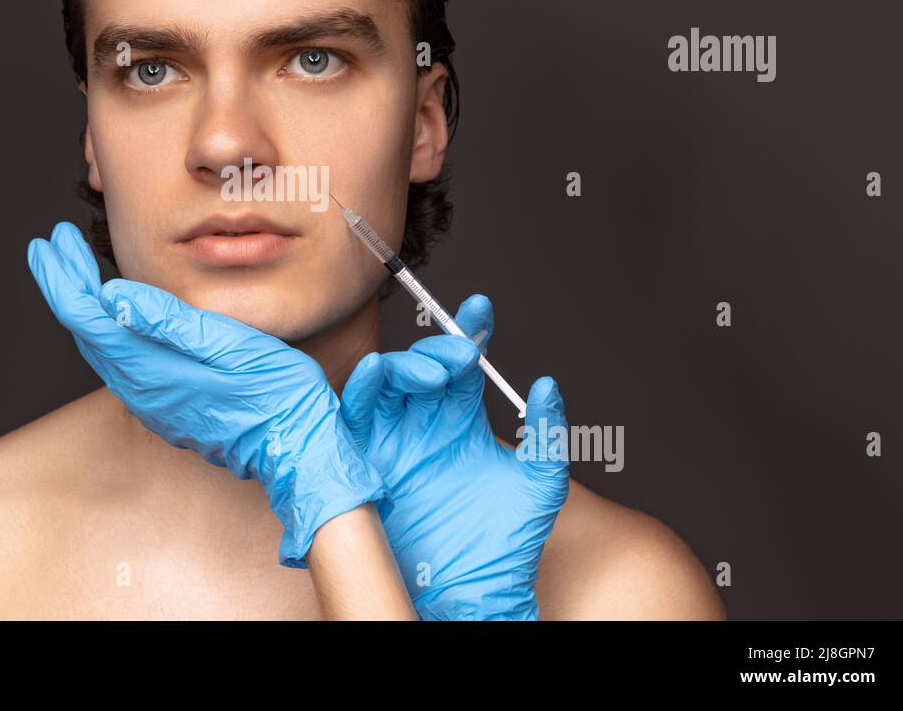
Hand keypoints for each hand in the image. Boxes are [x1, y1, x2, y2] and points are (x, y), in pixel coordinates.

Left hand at [27, 221, 388, 567]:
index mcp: (150, 367)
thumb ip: (169, 320)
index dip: (62, 276)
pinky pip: (120, 365)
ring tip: (75, 273)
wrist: (298, 449)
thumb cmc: (275, 394)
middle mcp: (141, 389)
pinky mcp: (167, 409)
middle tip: (53, 246)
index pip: (85, 315)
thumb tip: (112, 294)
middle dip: (66, 283)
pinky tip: (116, 317)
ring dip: (84, 307)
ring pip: (100, 349)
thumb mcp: (229, 344)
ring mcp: (152, 403)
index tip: (50, 243)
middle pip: (85, 331)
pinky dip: (106, 331)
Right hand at [340, 294, 569, 618]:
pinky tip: (377, 377)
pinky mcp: (367, 457)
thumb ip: (548, 434)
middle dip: (439, 350)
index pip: (462, 364)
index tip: (483, 310)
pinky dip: (361, 388)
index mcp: (461, 421)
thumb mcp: (540, 483)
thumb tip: (548, 386)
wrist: (472, 592)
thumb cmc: (504, 546)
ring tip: (430, 376)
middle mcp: (423, 424)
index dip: (470, 330)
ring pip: (386, 381)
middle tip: (462, 356)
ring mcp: (393, 438)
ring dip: (404, 366)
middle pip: (422, 365)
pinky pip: (354, 414)